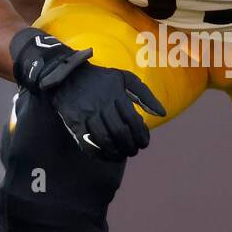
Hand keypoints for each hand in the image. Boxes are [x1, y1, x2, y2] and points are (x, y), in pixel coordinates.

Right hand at [10, 28, 165, 160]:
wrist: (69, 75)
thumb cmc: (102, 79)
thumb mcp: (126, 78)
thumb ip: (145, 95)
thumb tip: (162, 114)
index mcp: (116, 94)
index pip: (133, 120)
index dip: (141, 135)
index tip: (144, 143)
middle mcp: (101, 105)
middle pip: (119, 132)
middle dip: (129, 146)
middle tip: (133, 151)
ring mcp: (86, 114)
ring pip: (103, 139)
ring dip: (115, 152)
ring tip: (121, 156)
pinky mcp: (73, 123)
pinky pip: (86, 143)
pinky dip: (98, 153)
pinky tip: (105, 156)